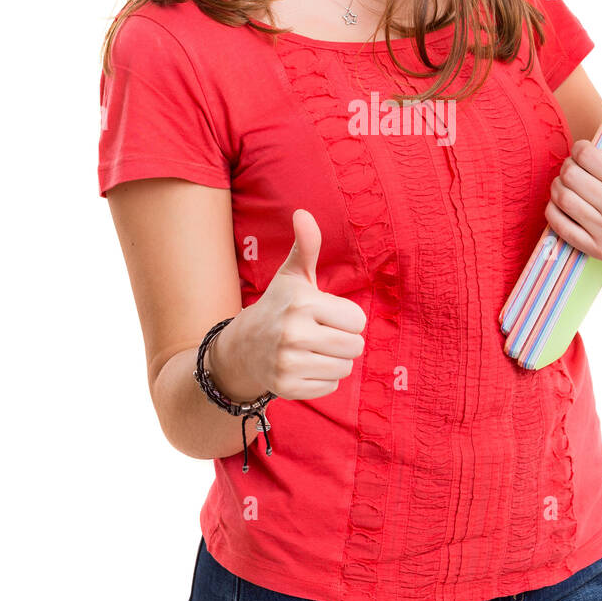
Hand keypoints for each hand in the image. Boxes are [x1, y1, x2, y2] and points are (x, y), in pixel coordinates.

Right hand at [212, 209, 366, 400]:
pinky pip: (330, 387)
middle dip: (344, 341)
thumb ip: (306, 246)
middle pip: (355, 346)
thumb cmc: (279, 306)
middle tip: (321, 334)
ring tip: (313, 350)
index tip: (325, 315)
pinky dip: (322, 379)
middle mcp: (293, 334)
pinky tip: (304, 366)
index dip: (346, 318)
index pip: (358, 320)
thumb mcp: (293, 276)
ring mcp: (288, 363)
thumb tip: (303, 213)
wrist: (243, 346)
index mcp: (302, 303)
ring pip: (344, 368)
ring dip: (335, 361)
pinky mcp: (287, 387)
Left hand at [545, 121, 601, 265]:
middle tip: (573, 165)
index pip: (588, 157)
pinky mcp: (597, 249)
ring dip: (558, 185)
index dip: (580, 148)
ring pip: (563, 199)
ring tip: (567, 182)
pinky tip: (561, 202)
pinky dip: (553, 210)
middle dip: (567, 165)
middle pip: (570, 176)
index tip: (583, 149)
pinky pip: (560, 226)